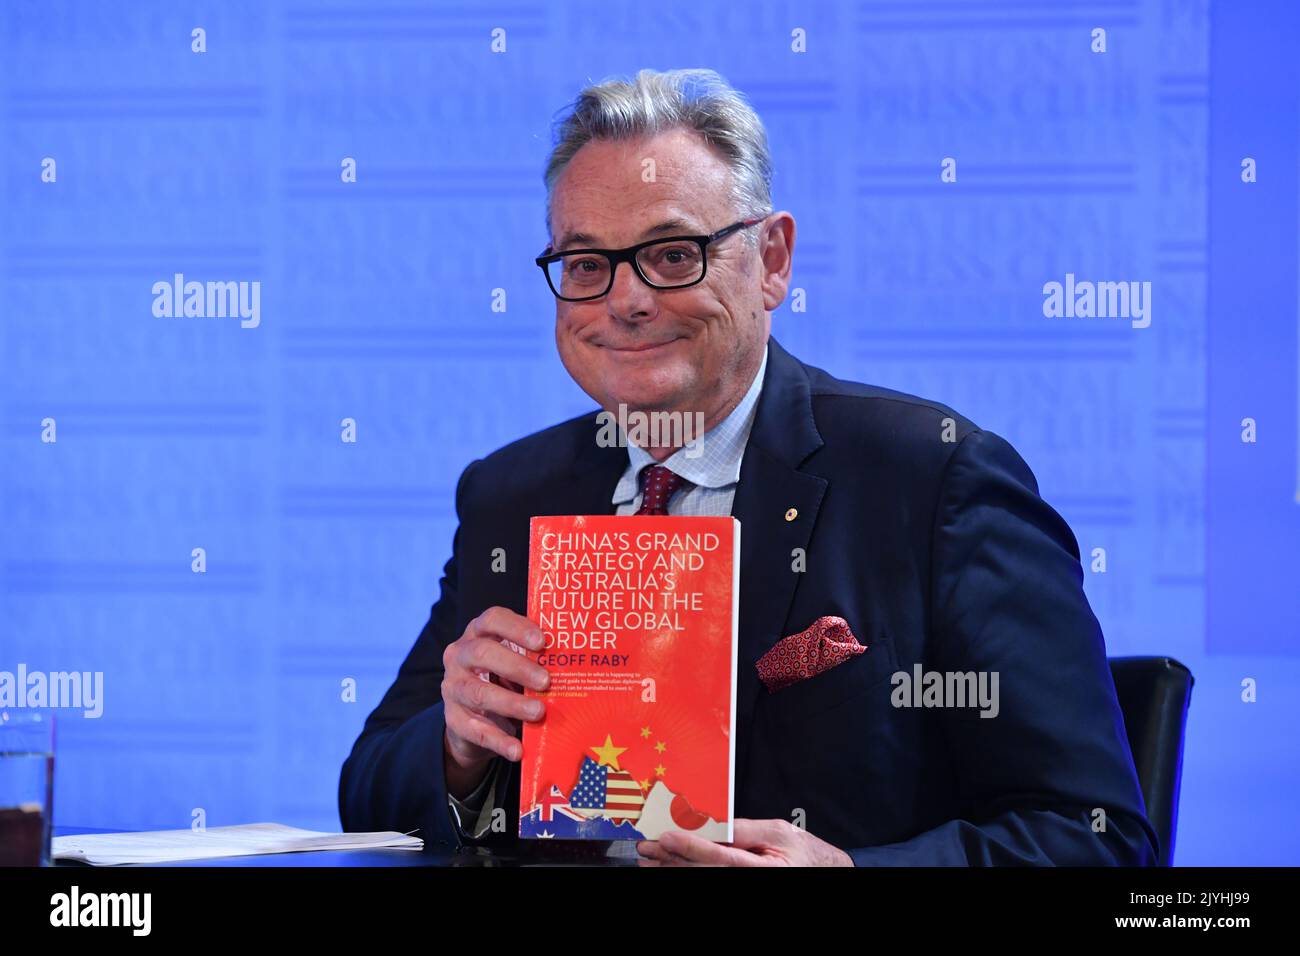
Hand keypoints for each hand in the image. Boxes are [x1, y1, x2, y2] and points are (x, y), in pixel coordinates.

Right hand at [442, 607, 548, 774]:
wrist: (473, 717)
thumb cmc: (503, 678)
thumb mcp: (517, 662)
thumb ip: (535, 658)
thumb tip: (573, 663)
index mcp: (479, 633)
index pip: (492, 620)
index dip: (516, 628)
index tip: (542, 641)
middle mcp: (460, 655)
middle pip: (483, 653)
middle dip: (517, 666)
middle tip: (546, 680)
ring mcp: (453, 687)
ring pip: (478, 693)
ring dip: (511, 703)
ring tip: (538, 712)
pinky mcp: (453, 719)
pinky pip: (475, 730)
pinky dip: (499, 740)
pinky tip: (518, 749)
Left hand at [636, 819, 853, 866]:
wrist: (819, 870)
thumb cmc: (801, 850)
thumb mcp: (777, 831)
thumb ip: (745, 828)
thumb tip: (716, 824)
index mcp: (759, 866)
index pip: (719, 855)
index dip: (690, 846)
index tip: (666, 837)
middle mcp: (748, 879)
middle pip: (703, 870)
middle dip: (671, 858)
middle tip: (646, 848)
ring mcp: (742, 884)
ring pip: (701, 878)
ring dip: (672, 869)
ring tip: (648, 862)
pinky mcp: (736, 884)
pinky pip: (710, 880)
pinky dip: (688, 873)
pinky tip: (670, 869)